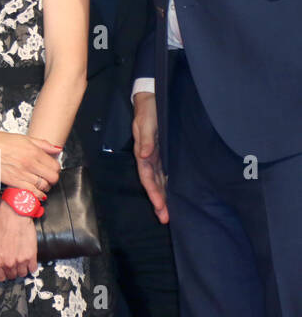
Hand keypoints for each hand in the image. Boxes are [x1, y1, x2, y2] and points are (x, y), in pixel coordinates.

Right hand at [0, 130, 61, 197]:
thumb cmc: (1, 141)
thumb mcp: (25, 138)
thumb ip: (43, 144)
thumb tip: (57, 149)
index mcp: (34, 152)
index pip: (55, 166)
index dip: (56, 169)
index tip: (52, 169)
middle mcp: (30, 164)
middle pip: (52, 178)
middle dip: (53, 179)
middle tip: (48, 178)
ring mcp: (22, 174)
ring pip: (43, 187)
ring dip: (45, 187)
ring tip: (41, 184)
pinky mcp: (13, 182)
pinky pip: (31, 193)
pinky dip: (36, 194)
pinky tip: (35, 192)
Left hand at [0, 200, 38, 280]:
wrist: (14, 214)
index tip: (1, 267)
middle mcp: (8, 263)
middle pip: (10, 276)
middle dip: (9, 271)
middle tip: (9, 260)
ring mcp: (20, 261)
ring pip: (21, 274)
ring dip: (19, 269)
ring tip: (17, 260)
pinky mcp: (31, 256)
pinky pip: (32, 269)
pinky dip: (30, 266)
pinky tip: (26, 259)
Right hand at [132, 91, 167, 222]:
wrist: (151, 97)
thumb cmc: (148, 109)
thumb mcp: (146, 122)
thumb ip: (146, 139)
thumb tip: (144, 155)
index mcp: (144, 152)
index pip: (147, 177)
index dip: (154, 193)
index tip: (160, 207)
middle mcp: (149, 157)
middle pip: (153, 183)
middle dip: (158, 201)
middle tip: (165, 219)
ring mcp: (156, 155)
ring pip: (159, 180)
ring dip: (163, 195)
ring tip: (168, 212)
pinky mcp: (163, 151)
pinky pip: (165, 172)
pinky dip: (167, 183)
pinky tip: (173, 192)